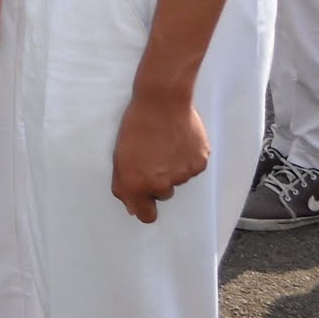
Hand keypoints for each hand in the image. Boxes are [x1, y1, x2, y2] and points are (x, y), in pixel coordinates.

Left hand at [111, 93, 208, 222]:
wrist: (161, 101)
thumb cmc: (135, 125)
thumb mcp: (120, 156)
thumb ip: (124, 186)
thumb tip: (133, 208)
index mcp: (136, 184)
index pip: (146, 215)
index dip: (145, 207)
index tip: (145, 198)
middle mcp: (160, 184)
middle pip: (163, 195)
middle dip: (158, 181)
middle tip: (152, 156)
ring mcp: (182, 175)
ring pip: (178, 179)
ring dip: (173, 167)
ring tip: (165, 143)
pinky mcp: (199, 164)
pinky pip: (193, 167)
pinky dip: (187, 157)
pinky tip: (179, 140)